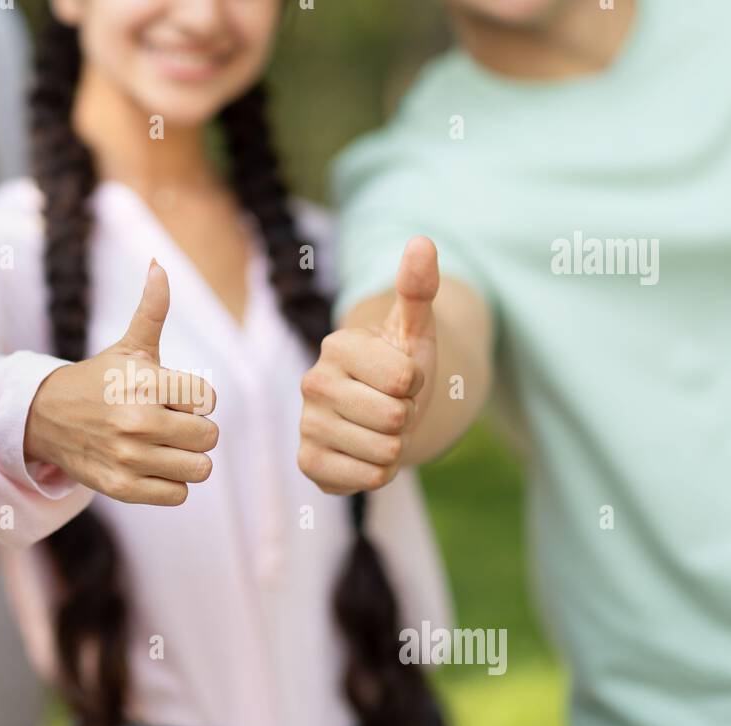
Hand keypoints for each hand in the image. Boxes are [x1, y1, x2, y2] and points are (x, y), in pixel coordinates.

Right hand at [25, 260, 217, 506]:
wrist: (46, 419)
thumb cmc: (101, 379)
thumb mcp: (128, 346)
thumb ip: (152, 309)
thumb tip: (158, 265)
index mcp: (145, 382)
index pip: (208, 400)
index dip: (196, 400)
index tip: (174, 398)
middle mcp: (137, 421)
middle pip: (209, 437)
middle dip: (195, 430)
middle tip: (169, 423)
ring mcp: (128, 457)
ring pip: (199, 469)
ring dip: (187, 460)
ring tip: (163, 447)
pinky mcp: (121, 487)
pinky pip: (177, 495)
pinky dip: (171, 484)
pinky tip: (151, 466)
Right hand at [298, 237, 438, 494]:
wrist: (383, 411)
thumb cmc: (400, 366)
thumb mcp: (414, 328)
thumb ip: (418, 288)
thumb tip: (423, 242)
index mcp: (336, 346)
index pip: (403, 378)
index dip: (416, 382)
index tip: (403, 378)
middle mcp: (312, 383)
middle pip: (393, 417)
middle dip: (407, 417)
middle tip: (393, 406)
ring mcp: (307, 425)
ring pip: (383, 451)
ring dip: (396, 446)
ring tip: (382, 430)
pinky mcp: (308, 463)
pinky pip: (364, 478)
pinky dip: (379, 472)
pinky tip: (368, 454)